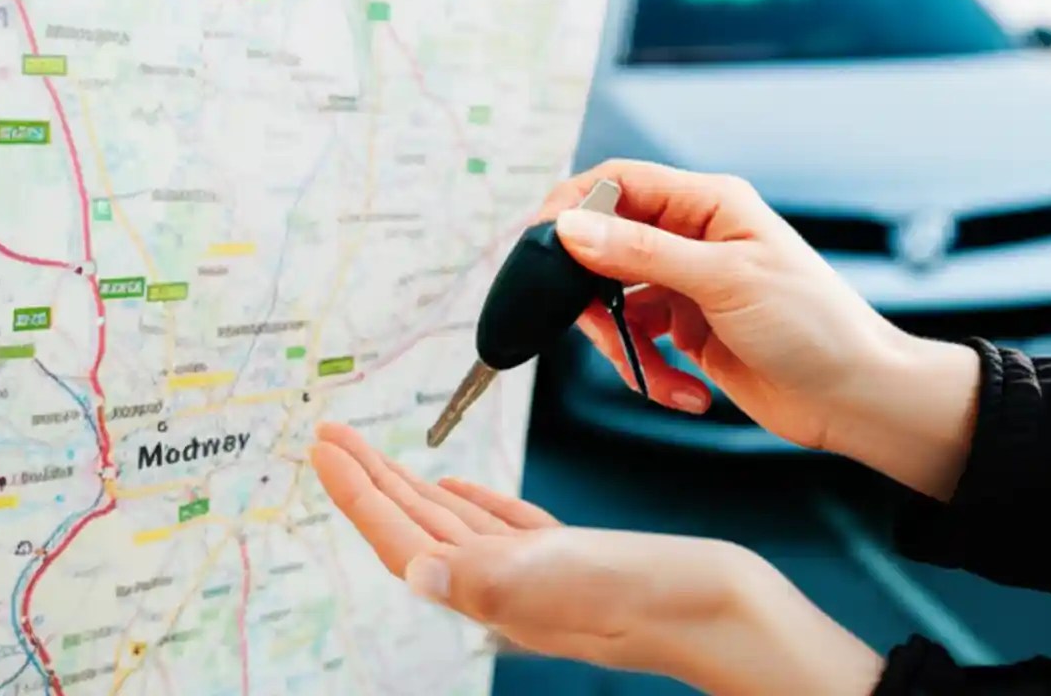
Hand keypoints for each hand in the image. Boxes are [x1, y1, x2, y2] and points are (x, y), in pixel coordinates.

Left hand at [309, 423, 884, 694]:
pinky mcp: (570, 556)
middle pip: (416, 525)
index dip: (357, 493)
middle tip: (329, 436)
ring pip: (454, 522)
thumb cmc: (656, 599)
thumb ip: (488, 575)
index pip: (403, 537)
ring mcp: (536, 572)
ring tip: (375, 452)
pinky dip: (472, 500)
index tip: (322, 449)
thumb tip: (416, 572)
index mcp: (492, 589)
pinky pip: (501, 525)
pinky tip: (455, 486)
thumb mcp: (567, 579)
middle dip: (370, 479)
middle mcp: (503, 584)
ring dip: (411, 485)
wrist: (728, 614)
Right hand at [539, 159, 980, 498]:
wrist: (853, 397)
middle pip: (605, 249)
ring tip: (660, 377)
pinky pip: (638, 344)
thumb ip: (642, 252)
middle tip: (604, 331)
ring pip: (615, 304)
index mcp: (708, 204)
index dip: (572, 207)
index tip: (538, 244)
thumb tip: (571, 227)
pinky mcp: (687, 331)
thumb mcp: (724, 280)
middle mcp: (693, 238)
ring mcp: (687, 286)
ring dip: (626, 347)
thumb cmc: (813, 325)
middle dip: (595, 298)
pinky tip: (685, 392)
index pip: (619, 184)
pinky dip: (650, 372)